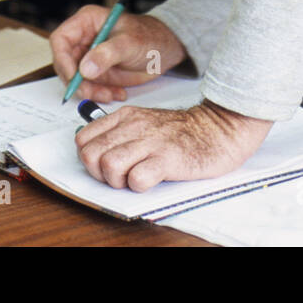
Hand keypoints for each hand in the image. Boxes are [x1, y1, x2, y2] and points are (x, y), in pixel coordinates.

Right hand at [50, 5, 186, 102]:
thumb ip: (107, 54)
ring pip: (75, 79)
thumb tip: (84, 68)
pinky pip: (88, 88)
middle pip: (64, 63)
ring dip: (89, 91)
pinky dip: (99, 94)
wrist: (165, 49)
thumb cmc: (150, 37)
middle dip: (76, 81)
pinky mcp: (97, 72)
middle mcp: (83, 39)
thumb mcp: (129, 43)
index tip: (74, 77)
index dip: (62, 60)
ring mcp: (89, 57)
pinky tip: (117, 93)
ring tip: (110, 94)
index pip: (60, 39)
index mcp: (87, 22)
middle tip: (91, 92)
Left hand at [75, 101, 273, 191]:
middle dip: (100, 173)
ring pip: (109, 166)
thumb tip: (93, 151)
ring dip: (118, 181)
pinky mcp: (168, 159)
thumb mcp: (145, 122)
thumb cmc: (182, 132)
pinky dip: (139, 186)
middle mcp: (134, 126)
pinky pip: (137, 179)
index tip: (105, 165)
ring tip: (136, 178)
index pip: (83, 140)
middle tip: (120, 176)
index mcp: (126, 116)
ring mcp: (151, 142)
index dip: (89, 158)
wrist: (219, 128)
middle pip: (91, 155)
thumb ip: (120, 132)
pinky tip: (151, 180)